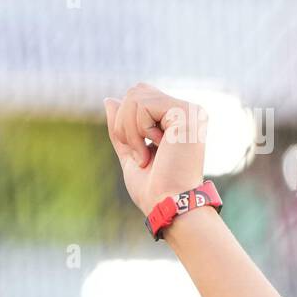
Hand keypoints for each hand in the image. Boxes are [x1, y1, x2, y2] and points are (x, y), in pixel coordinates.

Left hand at [103, 84, 206, 217]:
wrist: (168, 205)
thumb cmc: (153, 189)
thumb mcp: (130, 153)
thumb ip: (122, 128)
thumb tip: (108, 99)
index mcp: (175, 119)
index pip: (140, 98)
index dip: (124, 122)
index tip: (136, 155)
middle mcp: (185, 110)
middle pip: (136, 91)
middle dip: (124, 123)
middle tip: (136, 155)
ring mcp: (188, 110)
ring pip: (137, 96)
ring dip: (130, 131)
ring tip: (144, 156)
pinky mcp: (186, 113)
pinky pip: (144, 105)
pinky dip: (138, 131)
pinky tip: (154, 150)